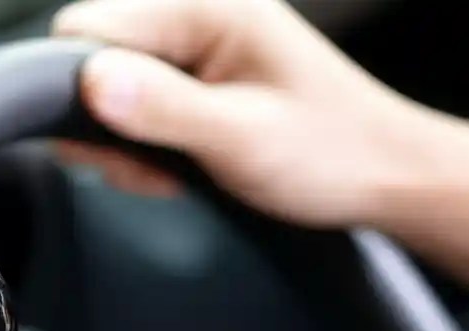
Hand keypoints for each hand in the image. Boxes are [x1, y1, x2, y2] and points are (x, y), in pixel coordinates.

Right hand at [52, 0, 444, 227]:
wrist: (385, 175)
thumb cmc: (333, 153)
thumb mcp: (243, 138)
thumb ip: (165, 108)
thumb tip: (90, 82)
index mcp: (207, 8)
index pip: (85, 27)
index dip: (83, 92)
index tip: (123, 144)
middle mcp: (198, 14)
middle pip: (91, 56)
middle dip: (107, 122)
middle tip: (156, 165)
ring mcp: (198, 44)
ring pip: (109, 87)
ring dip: (128, 140)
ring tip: (180, 167)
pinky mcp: (199, 76)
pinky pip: (138, 103)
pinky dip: (147, 143)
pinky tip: (183, 164)